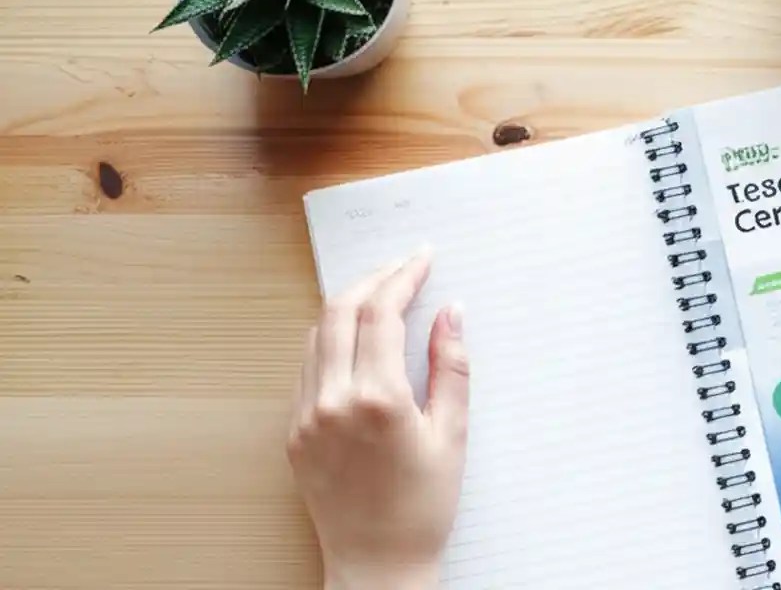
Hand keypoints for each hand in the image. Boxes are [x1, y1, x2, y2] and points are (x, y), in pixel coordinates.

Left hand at [287, 249, 468, 589]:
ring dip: (348, 305)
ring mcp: (306, 416)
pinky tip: (355, 339)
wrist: (377, 566)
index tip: (423, 258)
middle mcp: (332, 401)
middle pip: (341, 310)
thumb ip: (450, 366)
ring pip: (317, 333)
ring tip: (382, 295)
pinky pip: (306, 367)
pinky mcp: (293, 432)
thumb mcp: (452, 435)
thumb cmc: (423, 509)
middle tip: (403, 266)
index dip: (403, 276)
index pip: (382, 312)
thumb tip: (451, 311)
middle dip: (374, 278)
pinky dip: (330, 339)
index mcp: (377, 399)